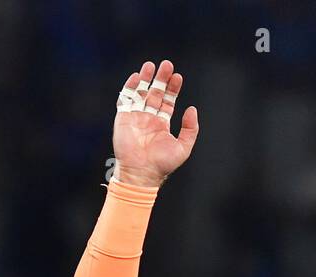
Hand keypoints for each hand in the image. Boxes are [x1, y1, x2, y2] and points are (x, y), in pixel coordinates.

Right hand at [112, 59, 199, 187]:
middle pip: (155, 93)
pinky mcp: (123, 118)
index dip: (173, 89)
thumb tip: (192, 109)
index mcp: (162, 124)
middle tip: (167, 64)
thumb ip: (190, 129)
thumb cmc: (163, 164)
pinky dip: (130, 87)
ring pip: (140, 93)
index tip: (178, 77)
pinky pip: (125, 99)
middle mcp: (149, 118)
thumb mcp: (183, 147)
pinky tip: (136, 76)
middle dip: (161, 79)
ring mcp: (135, 117)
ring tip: (151, 65)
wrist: (142, 173)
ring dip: (145, 78)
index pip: (168, 101)